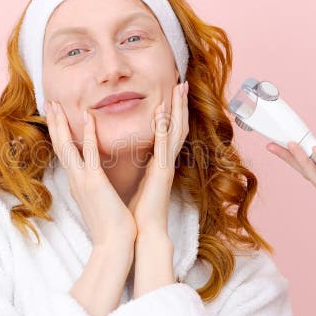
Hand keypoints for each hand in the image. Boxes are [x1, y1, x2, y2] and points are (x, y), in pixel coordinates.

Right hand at [44, 99, 137, 250]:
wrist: (114, 245)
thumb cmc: (111, 226)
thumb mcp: (100, 202)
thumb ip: (95, 188)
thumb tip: (96, 182)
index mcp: (77, 184)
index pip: (65, 154)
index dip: (58, 134)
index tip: (55, 117)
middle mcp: (75, 180)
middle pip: (59, 146)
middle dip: (54, 124)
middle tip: (49, 102)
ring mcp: (82, 180)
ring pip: (66, 146)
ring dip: (61, 123)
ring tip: (55, 104)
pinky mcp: (94, 182)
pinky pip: (89, 152)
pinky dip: (87, 133)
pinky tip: (87, 116)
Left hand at [126, 80, 189, 239]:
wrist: (143, 233)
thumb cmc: (138, 212)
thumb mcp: (138, 183)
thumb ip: (140, 169)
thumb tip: (132, 159)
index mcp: (159, 163)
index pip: (168, 132)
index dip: (173, 112)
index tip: (173, 93)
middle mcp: (166, 162)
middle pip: (177, 126)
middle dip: (180, 104)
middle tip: (183, 82)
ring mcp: (166, 167)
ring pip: (175, 132)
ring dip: (178, 109)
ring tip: (180, 89)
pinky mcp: (161, 174)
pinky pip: (163, 147)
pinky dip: (165, 129)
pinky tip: (164, 113)